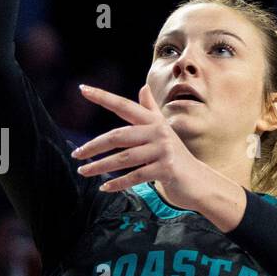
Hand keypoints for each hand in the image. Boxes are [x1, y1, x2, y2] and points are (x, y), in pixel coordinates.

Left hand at [72, 83, 215, 208]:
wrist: (199, 182)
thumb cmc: (176, 157)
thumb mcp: (163, 131)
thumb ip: (151, 110)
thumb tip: (143, 87)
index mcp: (153, 121)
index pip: (124, 105)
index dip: (103, 97)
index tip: (82, 89)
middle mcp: (158, 132)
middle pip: (118, 136)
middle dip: (94, 146)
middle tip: (76, 154)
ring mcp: (163, 150)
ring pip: (124, 158)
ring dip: (100, 166)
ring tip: (83, 172)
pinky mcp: (166, 169)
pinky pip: (135, 176)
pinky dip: (118, 184)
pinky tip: (104, 188)